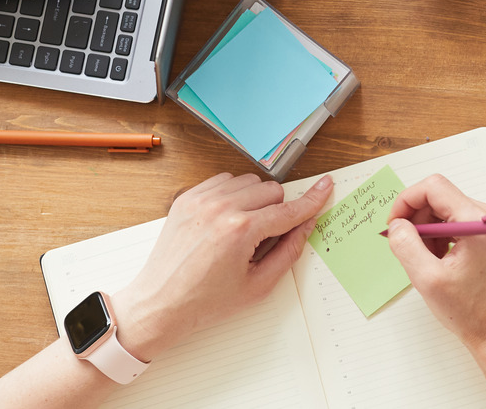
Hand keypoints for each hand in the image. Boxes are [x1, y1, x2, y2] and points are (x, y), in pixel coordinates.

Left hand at [111, 173, 333, 360]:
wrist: (159, 304)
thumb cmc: (205, 301)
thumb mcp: (258, 286)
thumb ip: (289, 251)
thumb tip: (306, 225)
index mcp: (241, 231)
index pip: (288, 210)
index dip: (312, 200)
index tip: (326, 186)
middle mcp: (221, 208)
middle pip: (272, 190)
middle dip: (276, 211)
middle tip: (263, 239)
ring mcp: (201, 200)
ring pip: (250, 182)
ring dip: (255, 201)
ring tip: (241, 230)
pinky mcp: (187, 198)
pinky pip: (225, 180)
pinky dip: (233, 195)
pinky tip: (226, 219)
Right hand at [384, 174, 485, 355]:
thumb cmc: (470, 311)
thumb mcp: (427, 279)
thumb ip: (406, 245)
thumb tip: (396, 224)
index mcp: (477, 222)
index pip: (434, 188)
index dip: (407, 201)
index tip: (394, 223)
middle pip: (440, 197)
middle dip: (416, 219)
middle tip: (406, 247)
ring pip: (446, 210)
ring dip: (428, 230)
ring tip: (425, 260)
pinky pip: (456, 222)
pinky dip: (441, 237)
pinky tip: (437, 261)